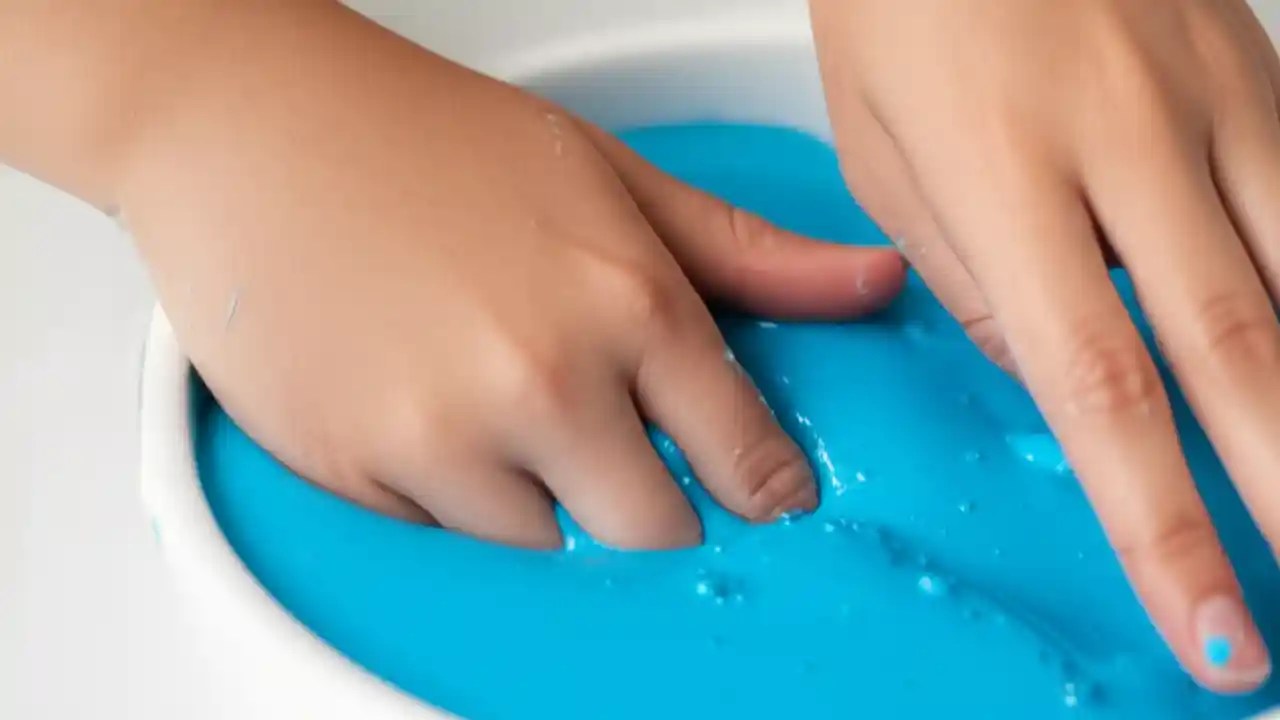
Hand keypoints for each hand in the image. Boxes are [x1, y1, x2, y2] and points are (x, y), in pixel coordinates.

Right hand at [119, 4, 904, 549]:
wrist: (255, 126)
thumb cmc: (430, 138)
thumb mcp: (613, 176)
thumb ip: (747, 255)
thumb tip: (871, 284)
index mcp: (627, 303)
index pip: (744, 456)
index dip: (763, 483)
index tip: (759, 489)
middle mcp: (543, 382)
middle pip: (653, 530)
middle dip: (652, 502)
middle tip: (615, 443)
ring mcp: (444, 435)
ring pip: (544, 540)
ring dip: (541, 493)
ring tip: (493, 395)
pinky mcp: (357, 470)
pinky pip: (444, 533)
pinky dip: (452, 492)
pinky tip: (425, 403)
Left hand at [812, 0, 1279, 690]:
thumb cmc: (901, 6)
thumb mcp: (879, 150)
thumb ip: (966, 273)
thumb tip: (1048, 372)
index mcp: (1006, 179)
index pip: (1099, 389)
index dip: (1161, 523)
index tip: (1206, 617)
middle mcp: (1130, 144)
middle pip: (1236, 352)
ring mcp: (1212, 99)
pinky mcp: (1257, 65)